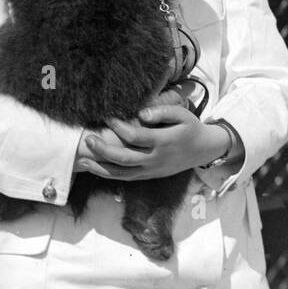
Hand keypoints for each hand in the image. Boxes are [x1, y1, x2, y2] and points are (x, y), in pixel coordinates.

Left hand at [76, 102, 228, 180]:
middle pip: (124, 158)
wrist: (204, 150)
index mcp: (165, 141)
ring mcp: (152, 170)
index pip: (136, 136)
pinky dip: (109, 174)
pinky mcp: (149, 175)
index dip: (119, 127)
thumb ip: (162, 111)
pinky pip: (126, 177)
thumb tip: (141, 114)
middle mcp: (157, 158)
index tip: (108, 117)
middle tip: (88, 139)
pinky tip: (95, 167)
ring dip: (101, 167)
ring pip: (122, 173)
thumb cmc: (190, 128)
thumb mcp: (183, 114)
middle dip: (103, 150)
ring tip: (83, 159)